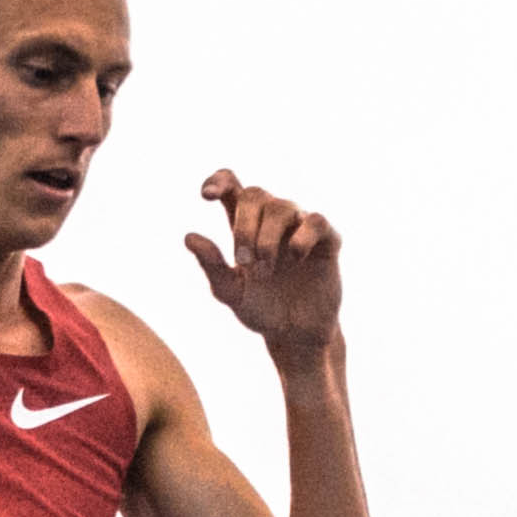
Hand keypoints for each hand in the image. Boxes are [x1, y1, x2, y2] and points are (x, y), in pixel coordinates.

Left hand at [180, 169, 342, 360]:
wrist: (295, 335)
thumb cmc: (261, 309)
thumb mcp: (231, 292)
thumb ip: (211, 266)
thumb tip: (189, 237)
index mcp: (246, 226)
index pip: (232, 185)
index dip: (219, 181)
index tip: (207, 197)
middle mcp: (273, 220)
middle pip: (255, 193)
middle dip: (244, 225)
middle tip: (242, 260)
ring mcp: (301, 227)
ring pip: (282, 207)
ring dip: (267, 238)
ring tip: (264, 270)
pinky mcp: (327, 241)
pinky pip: (315, 221)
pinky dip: (301, 237)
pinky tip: (294, 258)